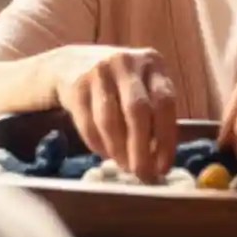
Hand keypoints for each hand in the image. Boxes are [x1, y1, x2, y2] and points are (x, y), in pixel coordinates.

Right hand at [49, 45, 177, 182]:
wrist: (71, 62)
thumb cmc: (118, 83)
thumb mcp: (142, 86)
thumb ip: (154, 114)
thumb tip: (159, 160)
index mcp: (152, 63)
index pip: (164, 102)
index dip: (166, 139)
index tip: (163, 167)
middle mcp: (126, 63)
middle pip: (137, 110)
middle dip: (140, 149)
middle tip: (142, 174)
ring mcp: (99, 72)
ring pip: (110, 120)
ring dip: (118, 150)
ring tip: (124, 166)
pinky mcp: (75, 86)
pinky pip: (88, 124)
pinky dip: (98, 145)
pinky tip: (105, 154)